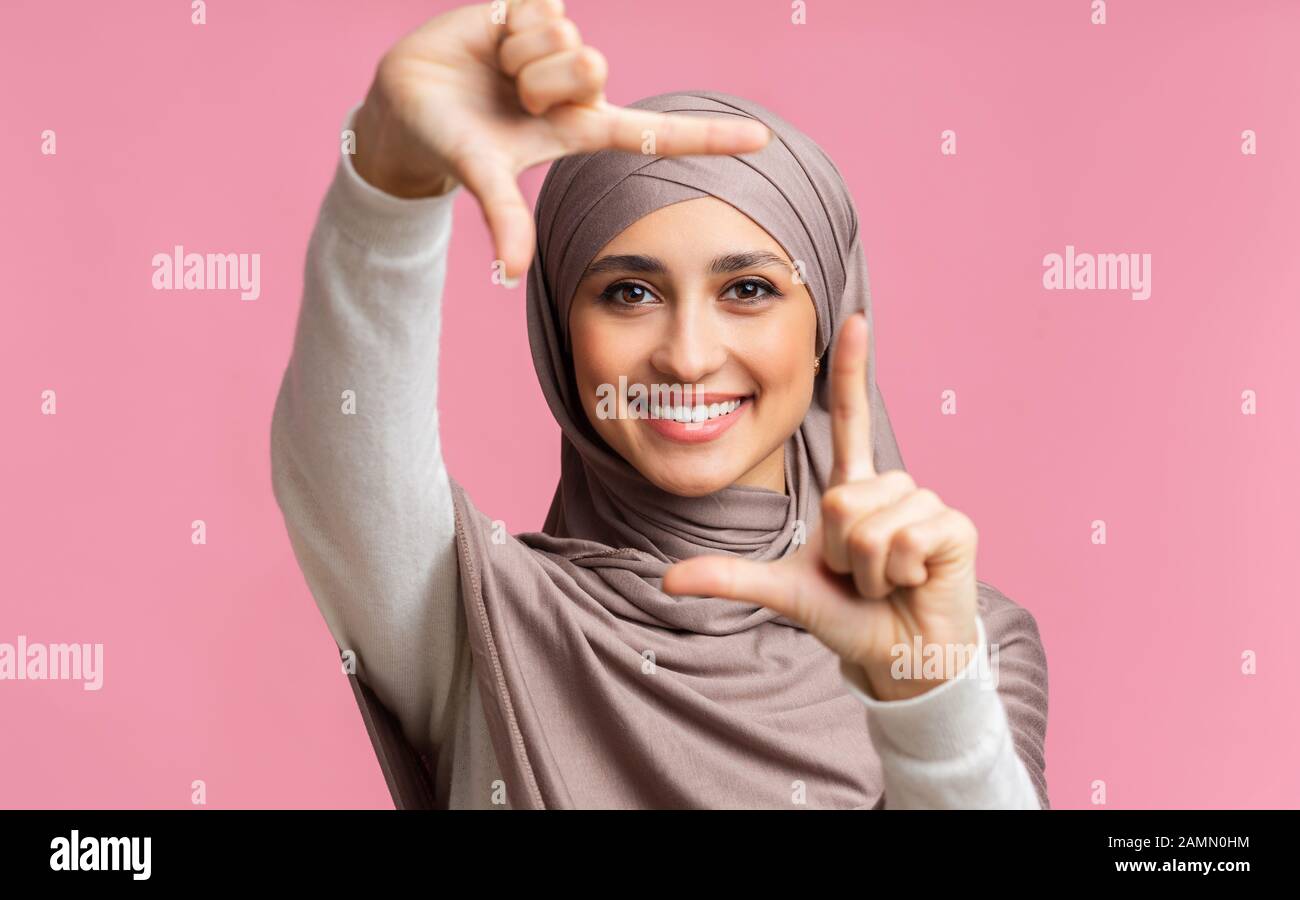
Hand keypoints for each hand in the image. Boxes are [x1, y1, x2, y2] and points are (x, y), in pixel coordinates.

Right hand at [352, 0, 771, 279]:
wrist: (404, 102)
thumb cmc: (451, 143)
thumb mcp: (481, 175)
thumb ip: (504, 216)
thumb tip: (510, 273)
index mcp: (582, 129)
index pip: (656, 134)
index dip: (709, 137)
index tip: (763, 141)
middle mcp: (579, 87)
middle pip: (593, 67)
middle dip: (543, 81)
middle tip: (512, 95)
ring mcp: (558, 45)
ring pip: (565, 37)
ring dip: (521, 56)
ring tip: (497, 71)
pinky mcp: (534, 8)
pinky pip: (541, 5)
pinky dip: (509, 24)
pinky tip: (494, 37)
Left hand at [663, 312, 980, 701]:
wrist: (898, 656)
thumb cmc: (847, 616)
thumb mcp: (782, 590)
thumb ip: (728, 578)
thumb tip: (665, 580)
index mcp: (853, 489)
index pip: (851, 418)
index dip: (852, 368)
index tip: (853, 318)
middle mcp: (889, 487)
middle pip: (841, 499)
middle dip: (840, 552)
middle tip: (858, 574)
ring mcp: (925, 503)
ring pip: (871, 523)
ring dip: (868, 568)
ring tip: (885, 580)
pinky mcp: (954, 527)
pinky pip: (906, 539)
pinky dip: (899, 573)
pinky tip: (913, 582)